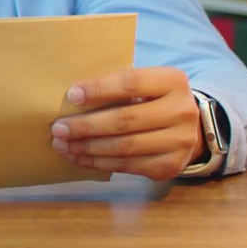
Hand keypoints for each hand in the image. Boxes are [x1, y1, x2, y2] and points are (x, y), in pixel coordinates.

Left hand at [51, 66, 202, 180]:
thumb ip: (118, 86)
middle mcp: (182, 111)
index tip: (71, 95)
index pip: (131, 83)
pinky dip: (99, 163)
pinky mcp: (171, 166)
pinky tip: (79, 158)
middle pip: (125, 120)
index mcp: (173, 81)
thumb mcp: (145, 84)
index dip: (100, 89)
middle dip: (87, 125)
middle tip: (58, 128)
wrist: (188, 128)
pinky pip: (128, 166)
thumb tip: (72, 96)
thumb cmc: (153, 99)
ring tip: (62, 145)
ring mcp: (180, 142)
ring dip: (88, 147)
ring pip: (125, 147)